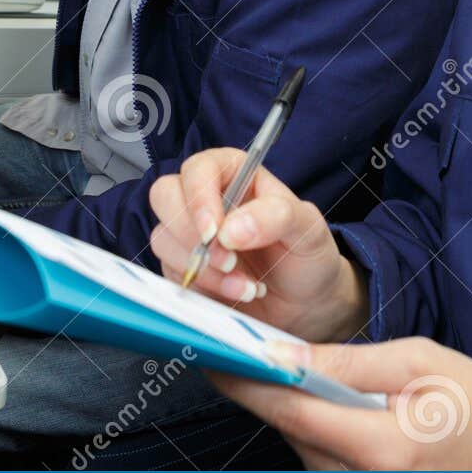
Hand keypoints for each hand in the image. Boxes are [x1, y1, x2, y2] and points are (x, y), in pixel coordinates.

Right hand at [147, 147, 367, 342]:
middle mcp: (206, 199)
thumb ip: (276, 216)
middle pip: (165, 196)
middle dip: (191, 235)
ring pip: (163, 239)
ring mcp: (189, 234)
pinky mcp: (182, 268)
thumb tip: (231, 229)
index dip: (199, 199)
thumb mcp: (307, 227)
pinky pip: (171, 273)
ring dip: (202, 269)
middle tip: (229, 261)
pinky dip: (202, 289)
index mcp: (234, 173)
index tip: (215, 232)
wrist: (305, 303)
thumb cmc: (307, 254)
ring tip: (245, 285)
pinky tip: (234, 294)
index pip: (198, 169)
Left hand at [211, 337, 471, 470]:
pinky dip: (321, 430)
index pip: (289, 408)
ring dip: (300, 409)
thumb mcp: (422, 362)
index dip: (242, 377)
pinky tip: (345, 408)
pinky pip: (321, 461)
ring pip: (301, 444)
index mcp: (379, 447)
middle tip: (254, 344)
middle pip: (289, 427)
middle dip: (271, 385)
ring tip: (319, 375)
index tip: (209, 349)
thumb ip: (349, 362)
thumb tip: (286, 352)